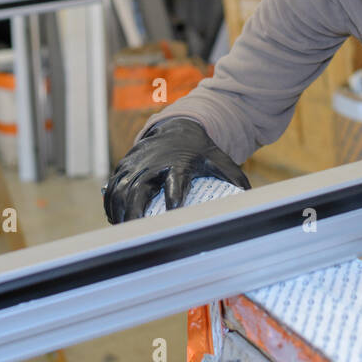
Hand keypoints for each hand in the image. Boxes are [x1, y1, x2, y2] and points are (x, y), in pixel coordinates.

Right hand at [102, 117, 250, 223]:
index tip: (174, 209)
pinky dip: (111, 206)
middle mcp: (153, 163)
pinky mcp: (124, 167)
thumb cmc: (198, 150)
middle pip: (139, 189)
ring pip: (121, 190)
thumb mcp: (218, 159)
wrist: (175, 127)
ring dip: (120, 212)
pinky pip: (112, 189)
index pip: (175, 179)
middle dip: (135, 212)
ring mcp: (135, 165)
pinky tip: (115, 221)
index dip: (174, 194)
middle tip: (137, 234)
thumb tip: (250, 197)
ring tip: (124, 233)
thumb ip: (233, 176)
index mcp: (178, 162)